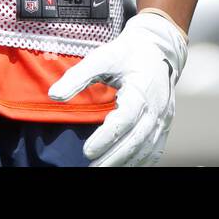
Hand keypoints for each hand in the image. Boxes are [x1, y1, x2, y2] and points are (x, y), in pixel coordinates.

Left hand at [48, 9, 187, 166]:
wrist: (157, 48)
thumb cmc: (126, 54)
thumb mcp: (102, 57)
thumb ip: (78, 76)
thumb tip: (54, 95)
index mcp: (141, 89)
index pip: (125, 119)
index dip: (106, 137)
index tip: (86, 151)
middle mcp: (156, 106)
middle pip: (136, 139)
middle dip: (113, 158)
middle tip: (91, 169)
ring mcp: (163, 117)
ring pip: (146, 147)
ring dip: (125, 162)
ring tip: (102, 170)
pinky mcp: (165, 123)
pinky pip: (155, 148)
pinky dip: (140, 160)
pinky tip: (123, 166)